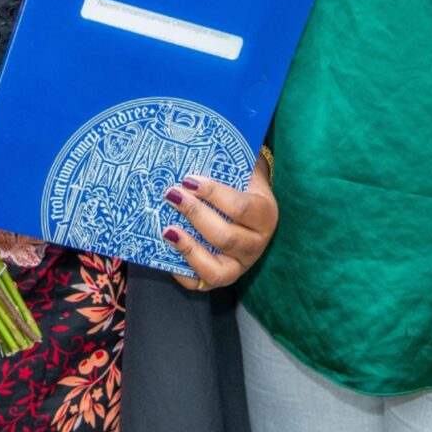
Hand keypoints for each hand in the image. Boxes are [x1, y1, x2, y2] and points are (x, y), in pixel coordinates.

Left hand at [163, 156, 277, 291]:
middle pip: (225, 237)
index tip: (188, 180)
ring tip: (166, 230)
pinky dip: (182, 272)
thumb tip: (189, 148)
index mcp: (265, 214)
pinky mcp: (223, 278)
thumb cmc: (239, 182)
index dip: (213, 194)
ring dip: (188, 249)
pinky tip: (168, 251)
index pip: (240, 208)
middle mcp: (257, 244)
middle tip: (171, 196)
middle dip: (195, 216)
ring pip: (216, 269)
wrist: (248, 204)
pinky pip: (201, 284)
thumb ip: (222, 162)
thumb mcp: (240, 169)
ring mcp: (241, 265)